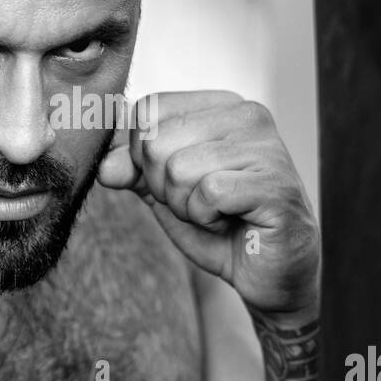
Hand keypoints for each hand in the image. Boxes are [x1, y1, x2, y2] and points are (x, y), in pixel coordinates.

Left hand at [96, 91, 319, 325]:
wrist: (270, 274)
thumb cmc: (222, 227)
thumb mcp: (165, 192)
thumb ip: (133, 170)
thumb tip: (104, 163)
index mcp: (221, 105)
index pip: (146, 110)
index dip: (142, 157)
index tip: (178, 182)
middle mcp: (248, 116)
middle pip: (156, 140)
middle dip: (164, 187)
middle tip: (201, 203)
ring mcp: (266, 147)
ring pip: (178, 168)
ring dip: (187, 207)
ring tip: (217, 214)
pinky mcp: (275, 184)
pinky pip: (208, 193)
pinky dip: (206, 219)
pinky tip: (230, 222)